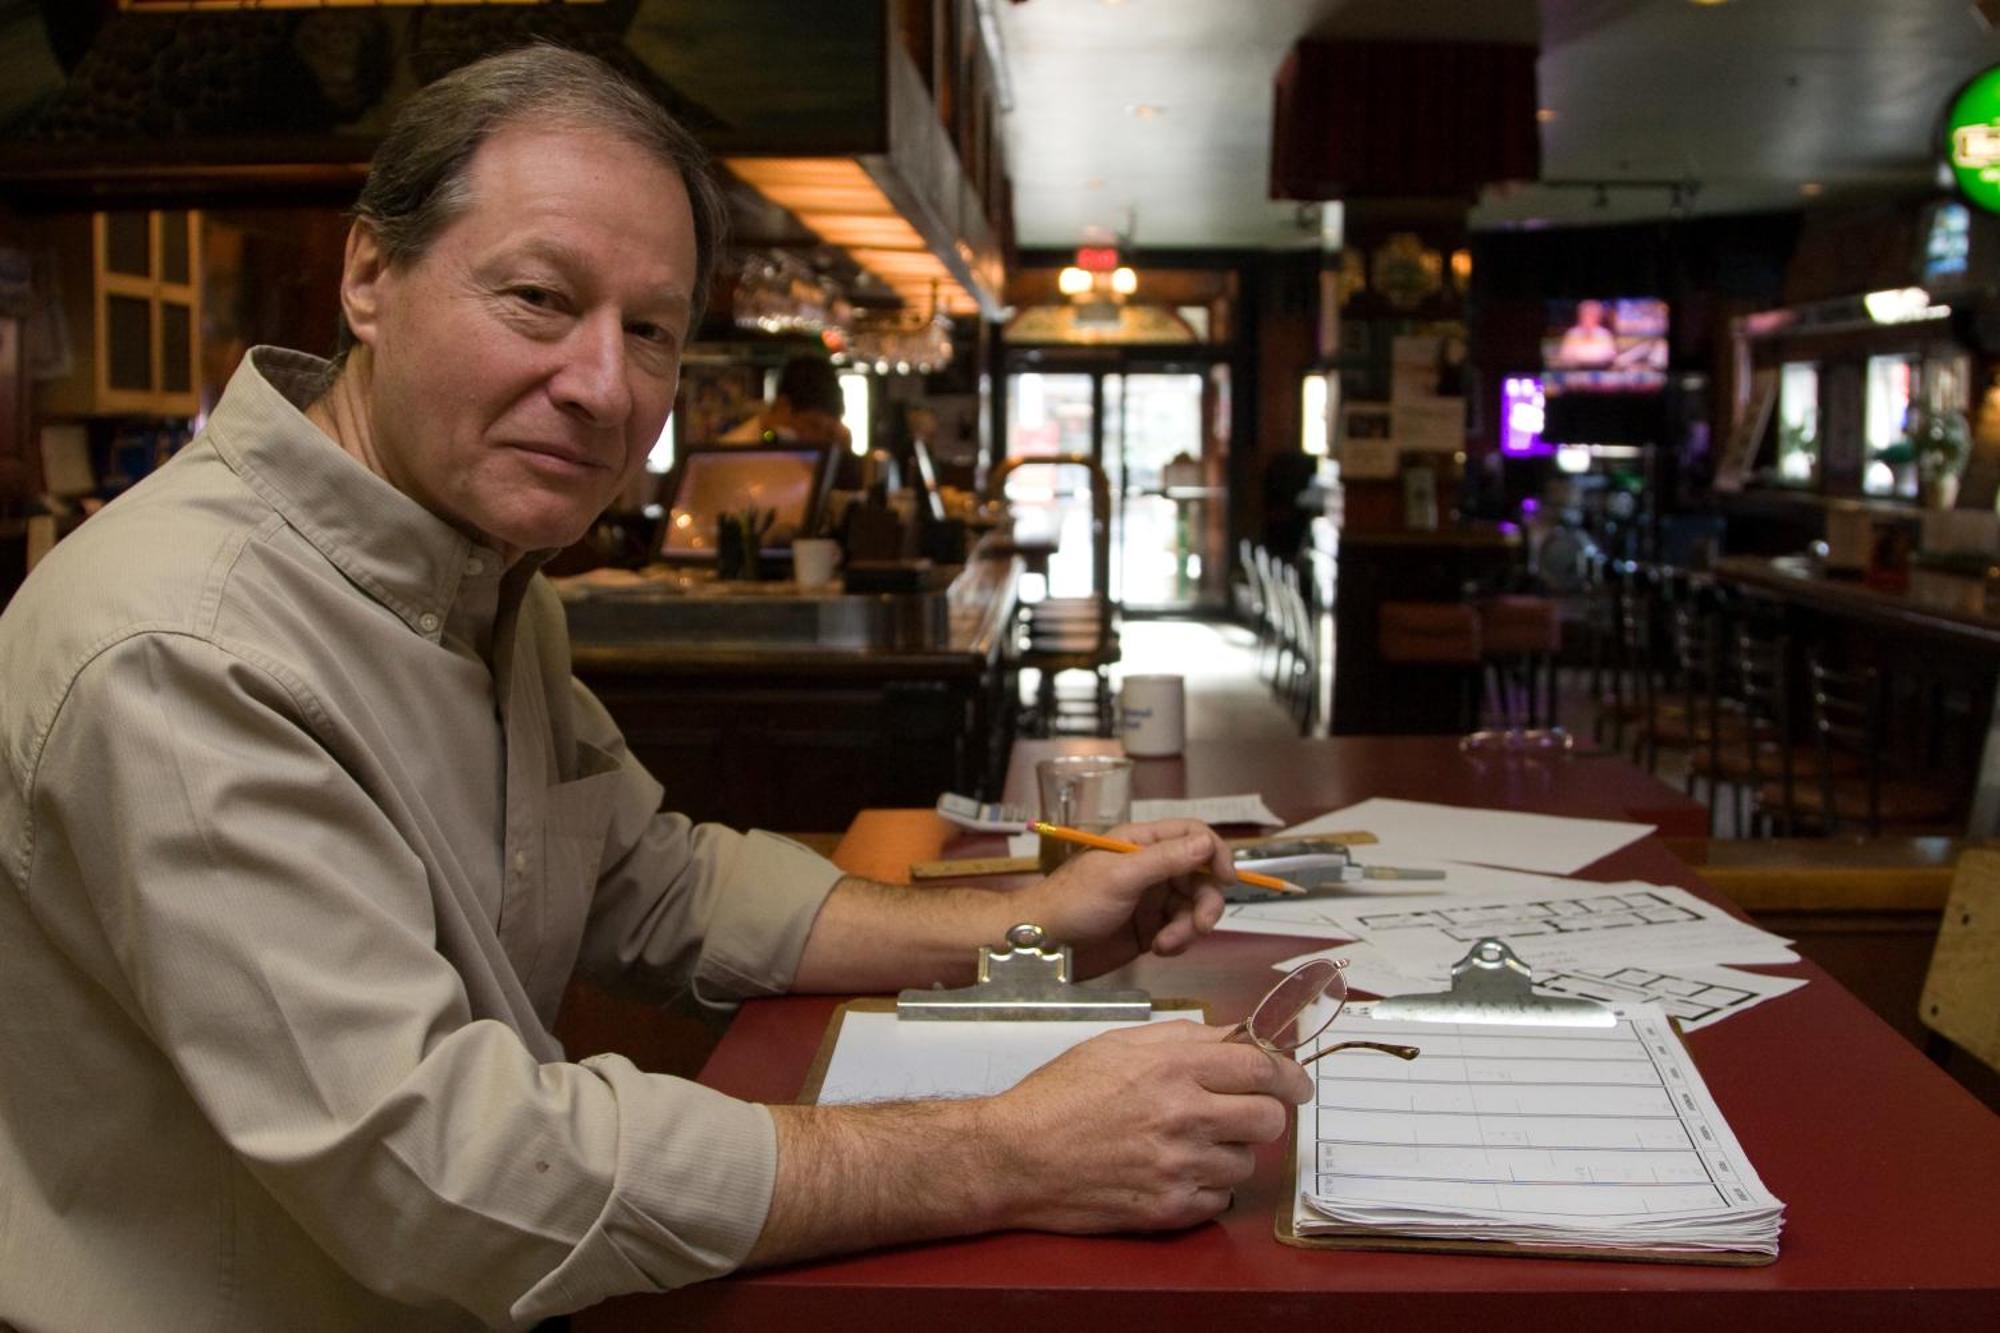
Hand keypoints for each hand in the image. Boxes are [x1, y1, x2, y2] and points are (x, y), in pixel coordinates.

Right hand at [980, 1021, 1311, 1232]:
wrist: (1014, 1156)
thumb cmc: (1057, 1098)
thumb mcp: (1117, 1044)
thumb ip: (1183, 1037)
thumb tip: (1235, 1037)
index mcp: (1172, 1067)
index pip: (1263, 1069)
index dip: (1289, 1076)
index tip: (1295, 1082)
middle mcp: (1182, 1115)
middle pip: (1269, 1119)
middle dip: (1265, 1114)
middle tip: (1246, 1114)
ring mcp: (1178, 1166)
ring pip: (1246, 1162)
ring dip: (1230, 1152)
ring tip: (1190, 1143)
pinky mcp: (1168, 1208)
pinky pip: (1219, 1199)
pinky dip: (1207, 1186)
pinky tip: (1174, 1170)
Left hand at [1013, 818, 1234, 976]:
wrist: (1044, 947)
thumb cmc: (1073, 902)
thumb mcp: (1120, 876)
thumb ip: (1165, 859)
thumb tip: (1206, 843)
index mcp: (1141, 843)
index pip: (1192, 835)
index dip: (1214, 852)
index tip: (1227, 877)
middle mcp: (1151, 868)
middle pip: (1200, 876)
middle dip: (1206, 901)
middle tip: (1203, 925)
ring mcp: (1151, 900)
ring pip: (1193, 908)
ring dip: (1189, 927)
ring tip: (1166, 944)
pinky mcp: (1149, 929)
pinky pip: (1180, 931)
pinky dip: (1177, 942)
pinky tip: (1158, 950)